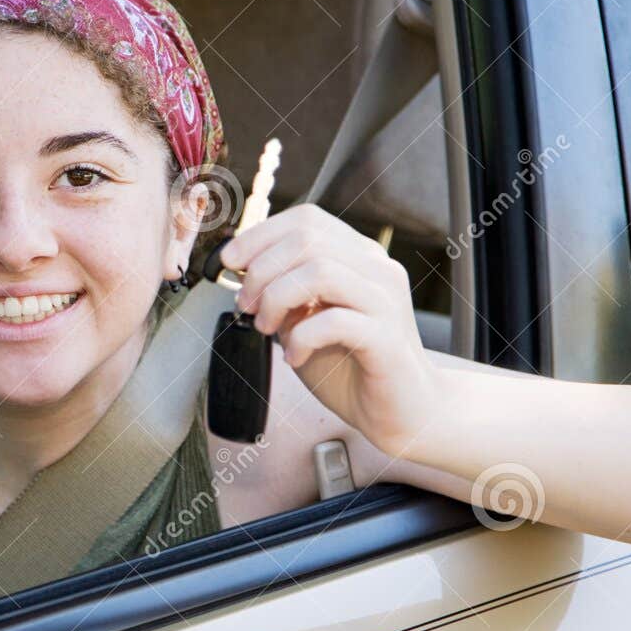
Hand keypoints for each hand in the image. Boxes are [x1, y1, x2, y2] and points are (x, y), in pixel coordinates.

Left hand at [217, 203, 444, 455]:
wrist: (400, 411)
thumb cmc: (351, 366)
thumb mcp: (305, 320)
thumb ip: (283, 294)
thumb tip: (242, 272)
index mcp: (358, 257)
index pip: (307, 219)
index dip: (260, 236)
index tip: (230, 263)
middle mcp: (377, 270)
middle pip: (308, 240)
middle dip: (262, 270)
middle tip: (246, 305)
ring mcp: (385, 301)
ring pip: (320, 272)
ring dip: (277, 298)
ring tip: (266, 328)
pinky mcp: (387, 338)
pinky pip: (335, 321)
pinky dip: (301, 338)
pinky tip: (294, 357)